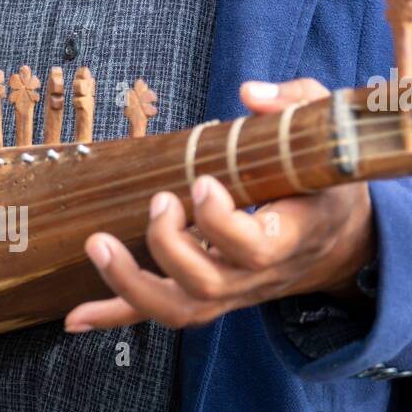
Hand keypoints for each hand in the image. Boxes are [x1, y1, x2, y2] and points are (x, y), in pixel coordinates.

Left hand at [64, 79, 374, 332]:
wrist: (336, 239)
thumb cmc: (323, 179)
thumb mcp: (325, 133)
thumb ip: (295, 106)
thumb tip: (249, 94)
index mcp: (294, 236)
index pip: (254, 250)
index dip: (219, 222)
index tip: (202, 182)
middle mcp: (260, 277)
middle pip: (208, 285)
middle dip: (170, 245)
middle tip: (158, 201)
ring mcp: (231, 293)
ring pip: (180, 310)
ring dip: (130, 283)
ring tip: (97, 246)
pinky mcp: (207, 298)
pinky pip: (158, 314)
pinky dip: (114, 315)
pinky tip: (75, 317)